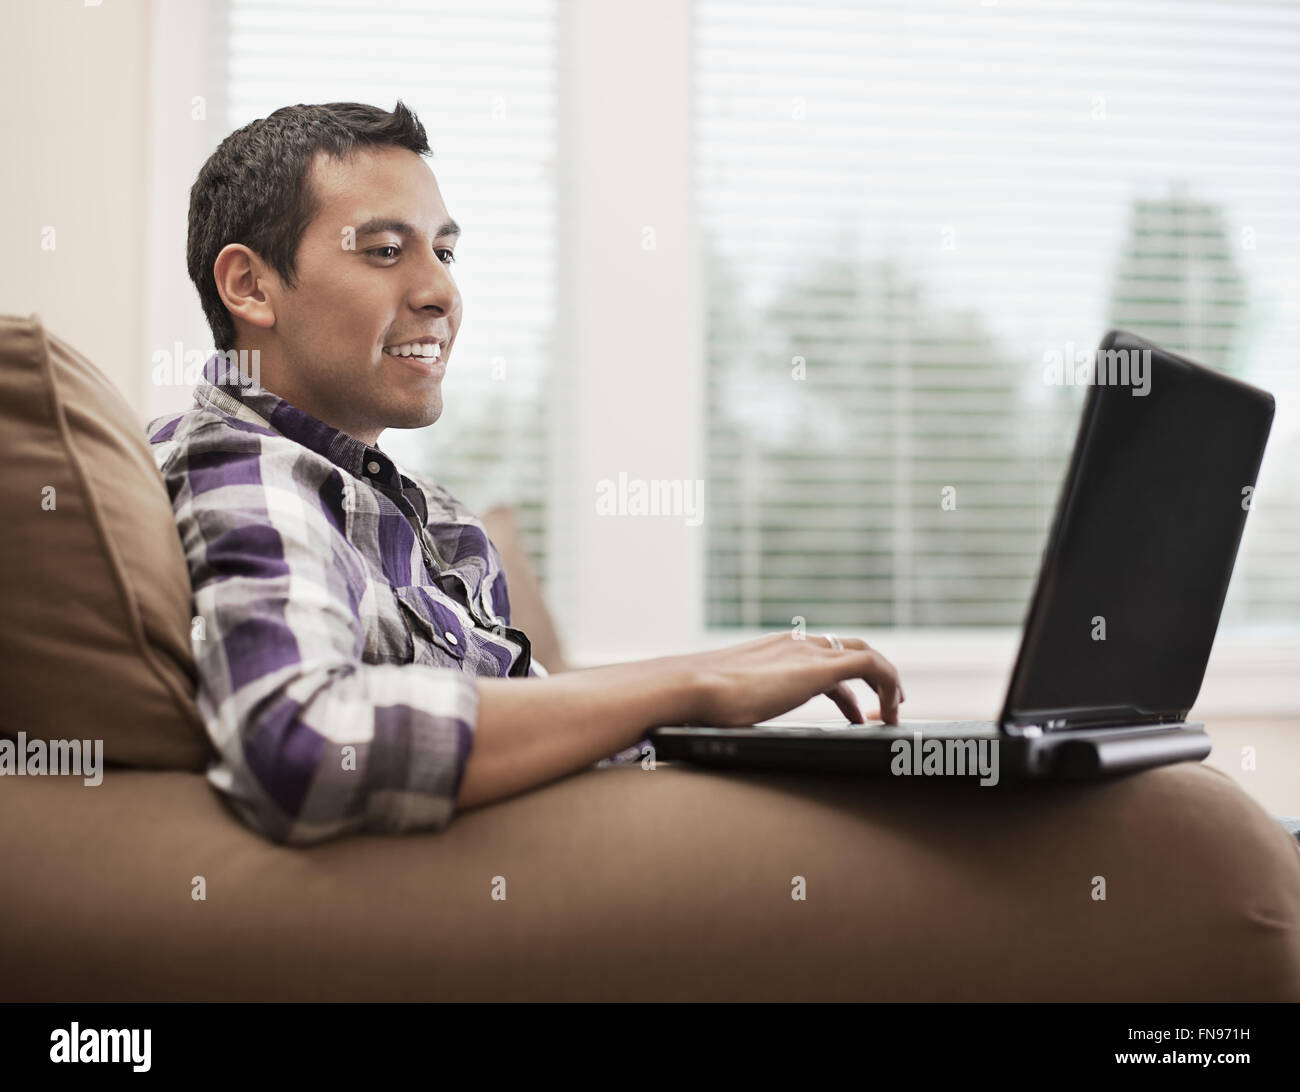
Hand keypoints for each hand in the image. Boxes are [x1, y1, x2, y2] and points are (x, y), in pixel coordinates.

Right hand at [680, 631, 903, 726]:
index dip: (844, 684)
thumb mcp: (729, 702)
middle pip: (848, 649)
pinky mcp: (819, 667)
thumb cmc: (699, 703)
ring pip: (865, 655)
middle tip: (886, 706)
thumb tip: (729, 731)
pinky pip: (871, 665)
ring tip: (894, 714)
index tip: (855, 709)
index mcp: (774, 650)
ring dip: (885, 683)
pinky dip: (888, 684)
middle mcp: (795, 644)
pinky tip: (889, 713)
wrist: (692, 688)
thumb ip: (739, 708)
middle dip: (873, 676)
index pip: (821, 656)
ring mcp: (807, 651)